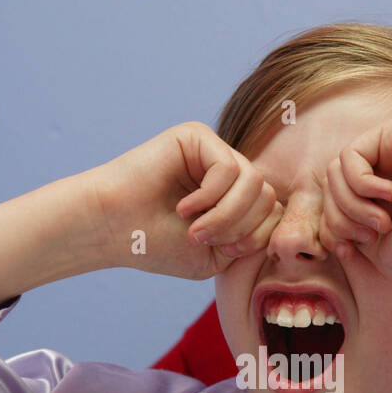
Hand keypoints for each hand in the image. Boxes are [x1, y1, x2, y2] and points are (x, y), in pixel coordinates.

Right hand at [95, 121, 283, 279]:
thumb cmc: (156, 245)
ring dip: (227, 216)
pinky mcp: (196, 137)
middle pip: (268, 197)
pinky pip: (229, 168)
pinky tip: (183, 208)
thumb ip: (251, 239)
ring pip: (254, 182)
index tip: (225, 252)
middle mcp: (227, 171)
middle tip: (204, 240)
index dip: (256, 237)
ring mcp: (213, 151)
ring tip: (195, 230)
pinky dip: (210, 197)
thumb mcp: (216, 255)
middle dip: (242, 228)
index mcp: (234, 198)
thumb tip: (279, 217)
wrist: (111, 228)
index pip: (273, 212)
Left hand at [317, 116, 391, 280]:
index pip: (334, 209)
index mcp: (386, 203)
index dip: (332, 232)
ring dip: (350, 204)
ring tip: (382, 221)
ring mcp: (391, 152)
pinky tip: (390, 194)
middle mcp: (388, 174)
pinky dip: (359, 183)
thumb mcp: (379, 253)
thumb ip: (347, 233)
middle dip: (340, 220)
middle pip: (330, 192)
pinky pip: (349, 155)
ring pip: (334, 173)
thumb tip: (328, 222)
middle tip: (373, 234)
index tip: (352, 250)